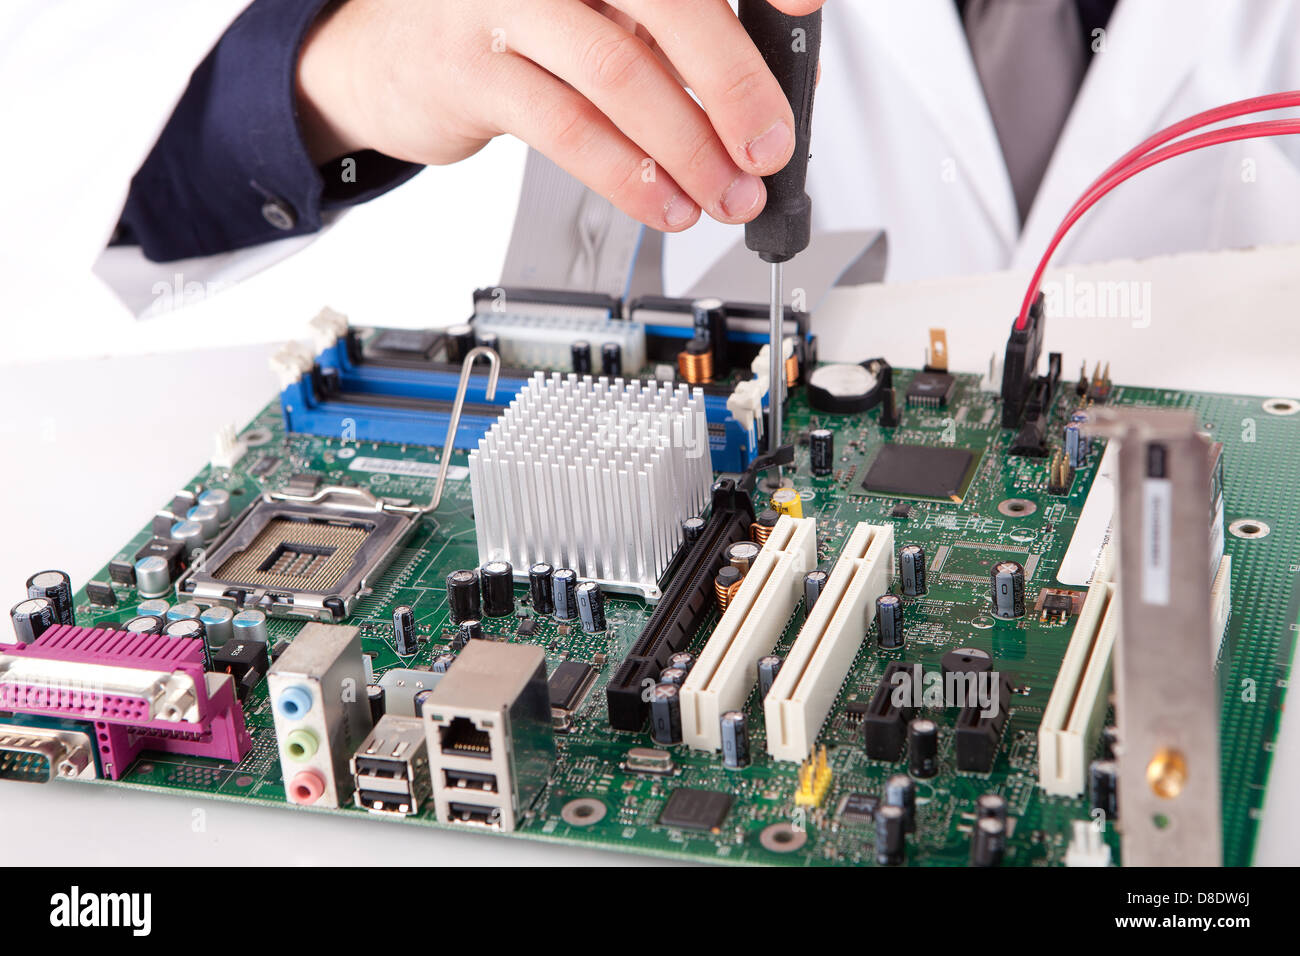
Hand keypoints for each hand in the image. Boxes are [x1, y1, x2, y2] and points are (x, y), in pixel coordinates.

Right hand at [297, 0, 826, 231]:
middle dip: (735, 85)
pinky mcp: (472, 69)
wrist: (384, 56)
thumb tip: (763, 94)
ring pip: (620, 75)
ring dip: (688, 149)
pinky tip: (666, 205)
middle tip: (769, 147)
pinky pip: (569, 130)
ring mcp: (504, 2)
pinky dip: (630, 177)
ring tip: (726, 195)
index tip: (805, 11)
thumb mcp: (593, 12)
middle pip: (669, 6)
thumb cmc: (509, 29)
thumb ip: (668, 36)